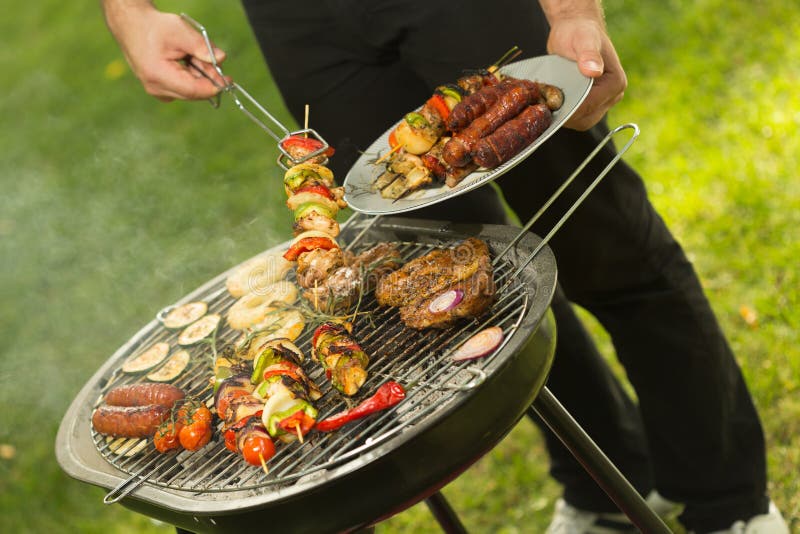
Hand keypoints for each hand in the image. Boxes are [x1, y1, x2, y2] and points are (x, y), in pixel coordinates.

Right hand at [101, 1, 229, 101]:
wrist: (132, 25)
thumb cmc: (154, 27)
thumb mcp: (181, 32)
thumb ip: (202, 47)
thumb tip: (221, 59)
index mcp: (159, 76)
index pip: (194, 91)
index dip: (214, 86)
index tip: (228, 80)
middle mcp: (156, 88)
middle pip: (193, 92)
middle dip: (207, 77)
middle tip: (211, 59)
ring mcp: (156, 91)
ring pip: (189, 91)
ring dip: (198, 75)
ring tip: (192, 54)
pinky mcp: (159, 89)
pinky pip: (182, 88)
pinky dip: (190, 76)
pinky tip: (186, 60)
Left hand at [546, 17, 626, 129]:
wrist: (574, 30)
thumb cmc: (579, 32)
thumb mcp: (583, 39)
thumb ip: (589, 54)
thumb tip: (594, 70)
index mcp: (615, 83)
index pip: (590, 106)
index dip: (569, 108)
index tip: (548, 102)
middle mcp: (612, 96)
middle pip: (586, 119)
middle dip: (564, 114)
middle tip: (544, 103)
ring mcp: (601, 102)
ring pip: (580, 122)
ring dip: (562, 116)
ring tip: (546, 102)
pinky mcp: (589, 104)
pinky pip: (575, 118)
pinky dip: (562, 113)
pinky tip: (549, 102)